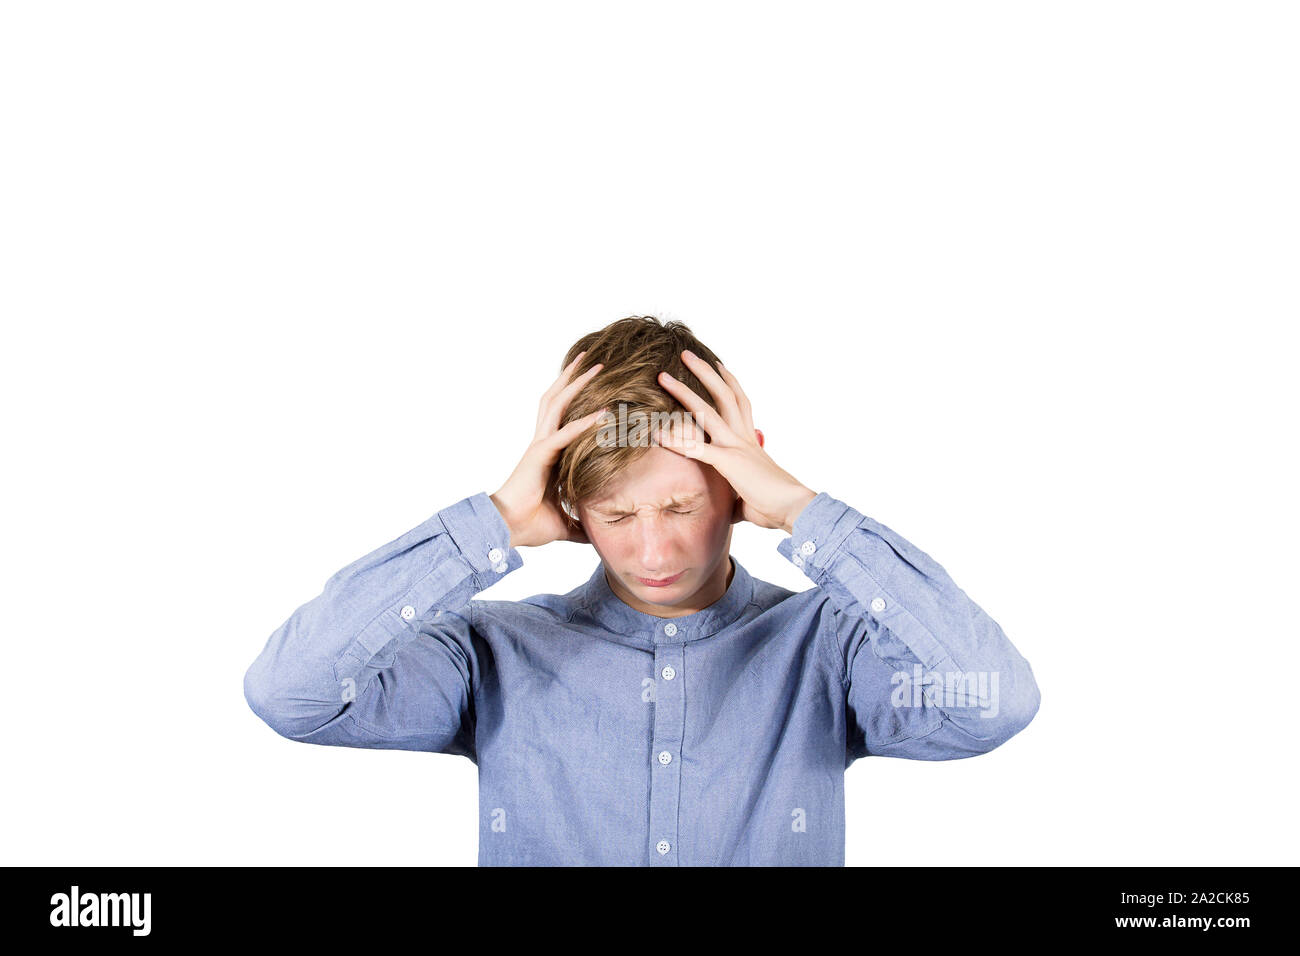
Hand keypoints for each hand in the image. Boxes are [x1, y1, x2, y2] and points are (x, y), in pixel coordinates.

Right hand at [490, 351, 607, 548]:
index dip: (575, 399)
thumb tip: (596, 535)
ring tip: (595, 365)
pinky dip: (585, 422)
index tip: (593, 385)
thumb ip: (581, 524)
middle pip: (556, 399)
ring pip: (557, 404)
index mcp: (546, 453)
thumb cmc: (530, 524)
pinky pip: (565, 434)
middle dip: (573, 378)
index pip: (562, 417)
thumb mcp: (565, 523)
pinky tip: (604, 412)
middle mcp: (541, 442)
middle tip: (592, 359)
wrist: (507, 530)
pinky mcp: (540, 455)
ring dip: (577, 383)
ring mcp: (539, 446)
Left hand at [656, 350, 816, 532]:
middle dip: (705, 373)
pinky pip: (697, 449)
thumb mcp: (753, 494)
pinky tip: (657, 433)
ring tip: (664, 376)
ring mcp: (736, 447)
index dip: (729, 383)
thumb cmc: (776, 505)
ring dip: (684, 392)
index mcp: (751, 442)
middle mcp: (744, 437)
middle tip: (687, 355)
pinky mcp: (729, 462)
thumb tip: (734, 504)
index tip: (718, 366)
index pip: (741, 403)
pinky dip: (676, 441)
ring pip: (707, 411)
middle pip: (725, 395)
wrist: (795, 508)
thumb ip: (740, 494)